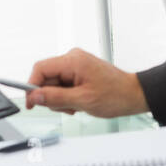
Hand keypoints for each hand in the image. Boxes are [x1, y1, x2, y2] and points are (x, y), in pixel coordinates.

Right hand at [25, 48, 147, 117]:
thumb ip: (55, 98)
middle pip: (46, 78)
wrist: (133, 95)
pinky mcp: (79, 72)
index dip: (32, 87)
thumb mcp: (82, 100)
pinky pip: (63, 85)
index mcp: (73, 60)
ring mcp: (76, 65)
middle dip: (52, 96)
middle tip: (67, 107)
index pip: (40, 68)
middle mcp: (73, 58)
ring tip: (77, 105)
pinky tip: (79, 102)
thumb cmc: (116, 95)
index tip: (32, 103)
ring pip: (54, 84)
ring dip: (61, 99)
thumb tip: (35, 96)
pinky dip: (68, 97)